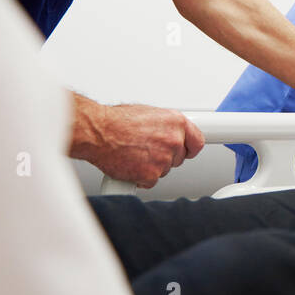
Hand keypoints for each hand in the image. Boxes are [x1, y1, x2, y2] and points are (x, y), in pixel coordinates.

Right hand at [71, 100, 204, 188]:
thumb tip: (168, 132)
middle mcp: (173, 140)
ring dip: (151, 167)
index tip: (186, 151)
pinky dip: (140, 177)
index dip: (190, 148)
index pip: (197, 142)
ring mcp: (163, 158)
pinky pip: (151, 181)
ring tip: (134, 154)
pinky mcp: (151, 174)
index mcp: (175, 122)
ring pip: (164, 170)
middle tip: (145, 150)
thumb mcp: (148, 113)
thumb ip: (164, 125)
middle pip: (178, 158)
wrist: (97, 132)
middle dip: (164, 157)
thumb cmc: (115, 121)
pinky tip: (130, 165)